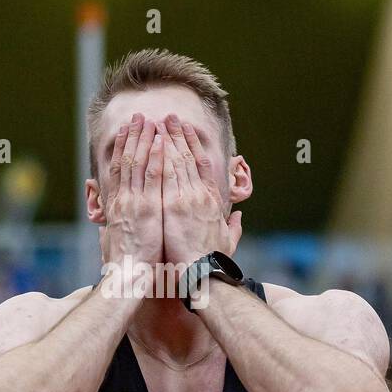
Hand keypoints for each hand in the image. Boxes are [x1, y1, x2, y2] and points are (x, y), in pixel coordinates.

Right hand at [100, 113, 164, 268]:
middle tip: (139, 117)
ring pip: (139, 163)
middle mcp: (123, 200)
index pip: (118, 171)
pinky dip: (157, 156)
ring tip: (151, 120)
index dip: (123, 149)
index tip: (127, 133)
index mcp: (116, 207)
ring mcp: (135, 202)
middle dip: (133, 137)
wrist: (127, 278)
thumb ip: (112, 231)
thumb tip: (108, 228)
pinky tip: (161, 141)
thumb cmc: (123, 267)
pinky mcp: (148, 208)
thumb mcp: (113, 243)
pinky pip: (154, 176)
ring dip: (145, 140)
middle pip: (127, 161)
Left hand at [157, 113, 240, 266]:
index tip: (187, 131)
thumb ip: (233, 227)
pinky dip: (159, 156)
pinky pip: (164, 174)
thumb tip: (238, 218)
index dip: (194, 146)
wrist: (202, 274)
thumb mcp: (228, 242)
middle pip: (188, 157)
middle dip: (178, 135)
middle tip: (170, 117)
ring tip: (158, 122)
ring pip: (176, 160)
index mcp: (212, 201)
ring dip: (167, 139)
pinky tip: (153, 141)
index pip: (203, 166)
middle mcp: (200, 195)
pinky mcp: (172, 205)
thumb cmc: (211, 262)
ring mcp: (186, 198)